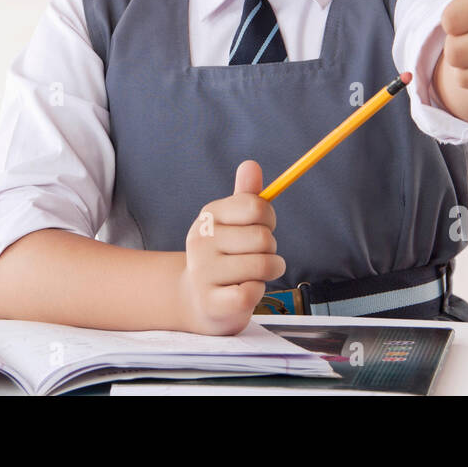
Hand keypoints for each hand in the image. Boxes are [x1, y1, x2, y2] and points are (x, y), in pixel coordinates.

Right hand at [178, 160, 285, 335]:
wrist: (197, 300)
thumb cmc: (224, 256)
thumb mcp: (233, 223)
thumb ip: (246, 196)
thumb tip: (251, 164)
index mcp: (209, 216)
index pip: (256, 206)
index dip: (269, 219)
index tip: (261, 228)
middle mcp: (201, 241)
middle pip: (264, 238)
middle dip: (270, 250)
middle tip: (254, 256)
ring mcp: (203, 273)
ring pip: (263, 266)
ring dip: (269, 272)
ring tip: (252, 274)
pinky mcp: (212, 302)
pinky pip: (253, 292)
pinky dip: (257, 292)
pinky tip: (242, 291)